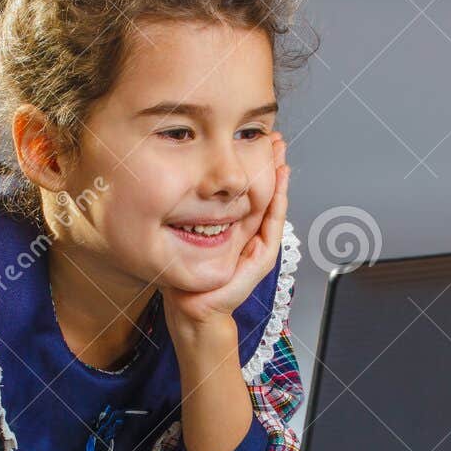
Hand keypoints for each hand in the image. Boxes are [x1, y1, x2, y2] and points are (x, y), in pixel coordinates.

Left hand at [161, 133, 289, 330]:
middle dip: (270, 165)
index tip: (253, 141)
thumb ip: (184, 215)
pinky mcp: (259, 260)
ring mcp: (256, 247)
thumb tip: (169, 185)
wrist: (190, 311)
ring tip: (281, 155)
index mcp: (231, 228)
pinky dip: (277, 204)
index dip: (251, 167)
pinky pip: (272, 226)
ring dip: (279, 180)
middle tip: (275, 139)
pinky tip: (279, 184)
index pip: (245, 192)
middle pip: (263, 194)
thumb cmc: (184, 279)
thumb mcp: (181, 237)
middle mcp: (247, 235)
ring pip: (272, 206)